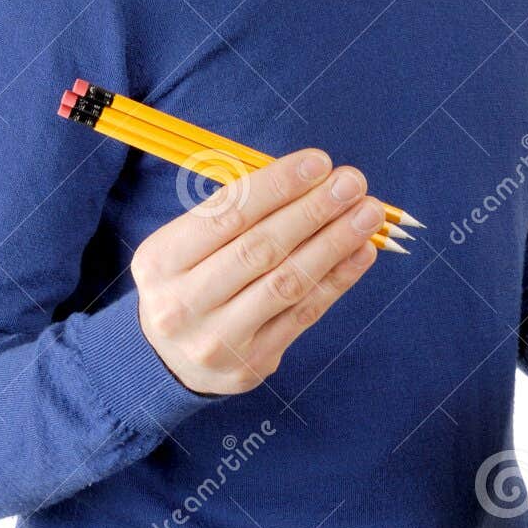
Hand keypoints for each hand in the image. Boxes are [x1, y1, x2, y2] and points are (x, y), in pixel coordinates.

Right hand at [131, 149, 384, 394]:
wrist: (165, 361)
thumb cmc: (188, 281)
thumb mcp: (186, 244)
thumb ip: (237, 213)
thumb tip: (310, 179)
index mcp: (160, 261)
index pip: (227, 214)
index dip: (278, 185)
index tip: (320, 162)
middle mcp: (183, 304)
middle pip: (261, 248)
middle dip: (313, 210)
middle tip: (352, 182)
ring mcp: (218, 339)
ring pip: (287, 282)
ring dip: (335, 242)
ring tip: (367, 214)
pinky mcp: (251, 364)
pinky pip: (303, 314)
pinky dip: (337, 279)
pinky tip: (361, 252)